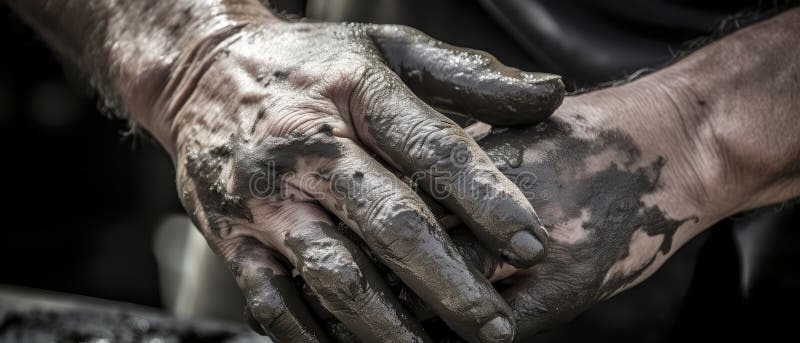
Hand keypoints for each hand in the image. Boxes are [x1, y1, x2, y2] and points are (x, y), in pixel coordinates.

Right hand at [145, 5, 562, 342]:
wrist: (201, 70)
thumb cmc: (309, 62)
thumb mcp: (388, 45)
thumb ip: (468, 75)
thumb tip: (548, 94)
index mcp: (356, 94)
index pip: (433, 151)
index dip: (488, 200)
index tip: (531, 243)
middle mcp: (309, 149)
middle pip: (388, 224)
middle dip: (449, 282)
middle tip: (494, 326)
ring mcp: (266, 198)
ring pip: (334, 272)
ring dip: (387, 323)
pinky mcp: (232, 235)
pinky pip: (271, 299)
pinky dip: (312, 335)